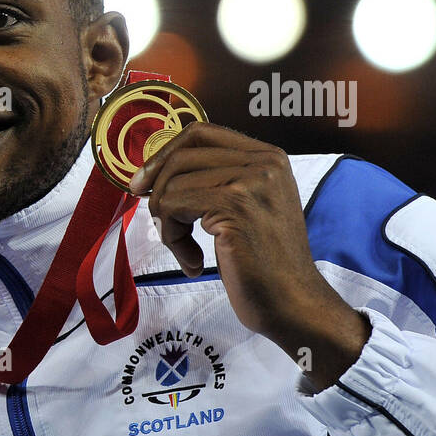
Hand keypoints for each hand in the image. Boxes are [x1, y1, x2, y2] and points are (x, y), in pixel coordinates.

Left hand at [130, 123, 368, 389]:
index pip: (200, 133)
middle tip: (159, 223)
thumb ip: (216, 182)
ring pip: (172, 185)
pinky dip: (172, 238)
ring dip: (167, 224)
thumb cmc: (262, 264)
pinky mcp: (234, 206)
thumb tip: (154, 171)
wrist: (292, 303)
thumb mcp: (245, 208)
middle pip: (181, 156)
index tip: (143, 184)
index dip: (164, 155)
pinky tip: (194, 262)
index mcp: (268, 157)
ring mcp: (250, 181)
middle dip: (158, 191)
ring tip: (188, 251)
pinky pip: (172, 207)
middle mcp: (264, 161)